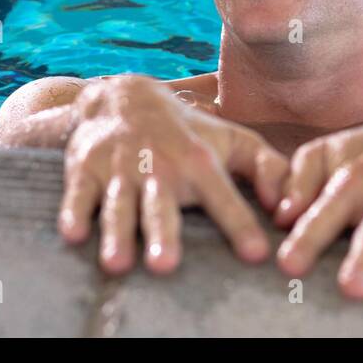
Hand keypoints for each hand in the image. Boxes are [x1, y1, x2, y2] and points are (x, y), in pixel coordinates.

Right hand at [59, 75, 287, 274]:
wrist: (121, 97)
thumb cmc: (186, 132)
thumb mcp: (231, 140)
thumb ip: (267, 168)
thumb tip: (289, 208)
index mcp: (197, 161)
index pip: (221, 195)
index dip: (238, 223)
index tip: (255, 254)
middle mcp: (158, 166)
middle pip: (160, 205)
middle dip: (162, 234)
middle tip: (166, 266)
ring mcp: (119, 168)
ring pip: (118, 205)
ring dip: (117, 233)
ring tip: (118, 264)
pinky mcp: (84, 169)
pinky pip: (77, 194)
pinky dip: (73, 213)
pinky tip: (73, 235)